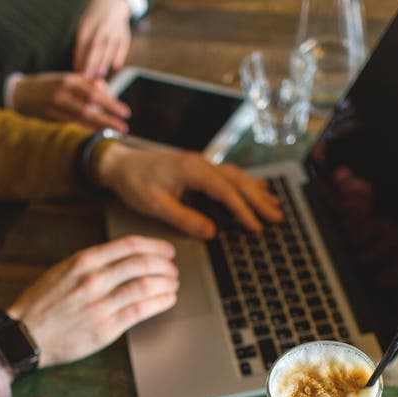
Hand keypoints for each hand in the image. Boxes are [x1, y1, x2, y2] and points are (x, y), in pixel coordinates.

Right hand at [7, 236, 177, 366]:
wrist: (26, 335)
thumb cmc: (43, 304)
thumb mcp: (63, 271)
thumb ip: (92, 264)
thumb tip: (125, 260)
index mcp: (83, 261)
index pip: (129, 246)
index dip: (155, 247)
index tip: (167, 251)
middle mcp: (93, 280)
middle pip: (142, 264)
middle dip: (165, 266)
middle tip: (173, 270)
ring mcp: (100, 304)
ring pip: (145, 286)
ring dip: (166, 284)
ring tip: (173, 284)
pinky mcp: (106, 328)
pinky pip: (140, 311)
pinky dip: (160, 303)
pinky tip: (167, 300)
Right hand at [12, 72, 129, 131]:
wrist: (20, 93)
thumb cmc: (49, 86)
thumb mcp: (66, 79)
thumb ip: (86, 83)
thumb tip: (106, 89)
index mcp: (68, 80)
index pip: (94, 92)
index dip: (110, 103)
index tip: (125, 112)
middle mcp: (61, 93)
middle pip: (88, 108)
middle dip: (107, 119)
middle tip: (123, 128)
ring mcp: (53, 108)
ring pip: (79, 121)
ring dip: (97, 130)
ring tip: (111, 136)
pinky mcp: (47, 120)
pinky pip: (68, 129)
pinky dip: (81, 134)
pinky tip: (92, 140)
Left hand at [73, 0, 131, 78]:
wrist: (111, 6)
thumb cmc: (94, 23)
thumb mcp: (84, 28)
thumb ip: (81, 46)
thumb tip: (78, 68)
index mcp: (88, 24)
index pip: (83, 43)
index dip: (80, 58)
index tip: (78, 71)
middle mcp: (102, 26)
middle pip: (96, 47)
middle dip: (91, 63)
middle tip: (88, 77)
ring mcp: (114, 30)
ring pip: (109, 47)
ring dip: (104, 62)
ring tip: (100, 74)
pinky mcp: (124, 34)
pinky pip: (123, 46)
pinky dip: (120, 56)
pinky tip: (115, 66)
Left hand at [97, 143, 282, 238]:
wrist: (120, 164)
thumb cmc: (134, 183)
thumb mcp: (156, 205)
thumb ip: (184, 218)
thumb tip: (211, 232)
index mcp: (192, 170)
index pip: (226, 191)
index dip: (243, 210)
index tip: (256, 227)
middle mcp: (201, 163)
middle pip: (237, 182)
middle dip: (259, 201)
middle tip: (277, 218)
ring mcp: (201, 164)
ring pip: (236, 177)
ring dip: (256, 192)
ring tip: (274, 206)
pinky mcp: (198, 169)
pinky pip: (228, 175)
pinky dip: (244, 185)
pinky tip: (255, 191)